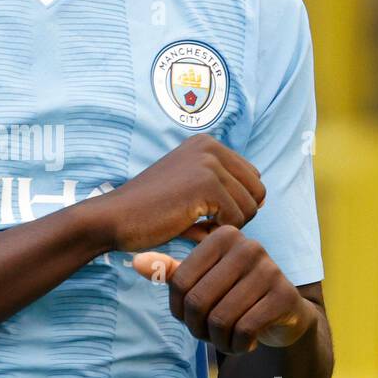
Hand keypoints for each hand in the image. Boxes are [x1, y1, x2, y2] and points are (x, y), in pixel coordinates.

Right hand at [89, 134, 265, 253]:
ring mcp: (209, 162)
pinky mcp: (206, 183)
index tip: (201, 211)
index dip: (234, 204)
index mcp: (207, 143)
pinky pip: (236, 219)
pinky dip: (215, 233)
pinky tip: (189, 229)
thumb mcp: (189, 188)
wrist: (114, 218)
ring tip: (191, 225)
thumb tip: (264, 199)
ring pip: (250, 207)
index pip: (252, 179)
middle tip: (200, 223)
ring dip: (224, 226)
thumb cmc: (150, 211)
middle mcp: (211, 146)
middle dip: (235, 215)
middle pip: (257, 191)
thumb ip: (224, 188)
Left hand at [131, 225, 318, 352]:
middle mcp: (248, 247)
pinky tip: (246, 343)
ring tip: (226, 341)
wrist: (285, 314)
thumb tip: (135, 261)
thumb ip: (171, 272)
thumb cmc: (235, 293)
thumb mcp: (203, 281)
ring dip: (218, 342)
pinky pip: (245, 329)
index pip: (180, 281)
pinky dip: (238, 345)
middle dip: (197, 328)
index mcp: (223, 236)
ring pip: (221, 319)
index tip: (189, 319)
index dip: (178, 310)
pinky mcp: (285, 295)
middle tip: (207, 336)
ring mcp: (270, 269)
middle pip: (198, 301)